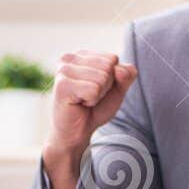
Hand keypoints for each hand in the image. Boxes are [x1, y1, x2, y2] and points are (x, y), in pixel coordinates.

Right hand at [43, 51, 138, 188]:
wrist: (77, 133)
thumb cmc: (94, 110)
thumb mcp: (117, 90)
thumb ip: (126, 75)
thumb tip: (119, 69)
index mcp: (81, 55)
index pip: (113, 59)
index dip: (111, 79)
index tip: (95, 90)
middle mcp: (69, 58)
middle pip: (108, 67)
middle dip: (105, 87)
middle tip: (89, 97)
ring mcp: (64, 70)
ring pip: (102, 78)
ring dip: (97, 95)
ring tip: (83, 101)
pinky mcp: (62, 85)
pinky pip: (93, 90)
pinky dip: (91, 101)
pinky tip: (79, 104)